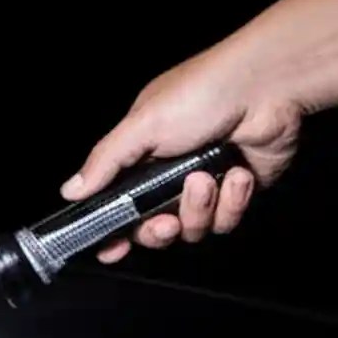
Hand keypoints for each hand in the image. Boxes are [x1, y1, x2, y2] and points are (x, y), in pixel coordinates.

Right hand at [60, 43, 298, 263]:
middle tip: (165, 222)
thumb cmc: (200, 94)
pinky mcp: (237, 193)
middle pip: (152, 228)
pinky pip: (226, 220)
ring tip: (208, 177)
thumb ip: (105, 162)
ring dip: (199, 207)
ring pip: (192, 228)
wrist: (267, 87)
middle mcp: (168, 175)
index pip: (116, 204)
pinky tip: (237, 173)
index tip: (111, 250)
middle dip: (158, 231)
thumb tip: (70, 190)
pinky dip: (232, 200)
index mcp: (139, 158)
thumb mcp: (141, 126)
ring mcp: (204, 186)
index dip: (112, 231)